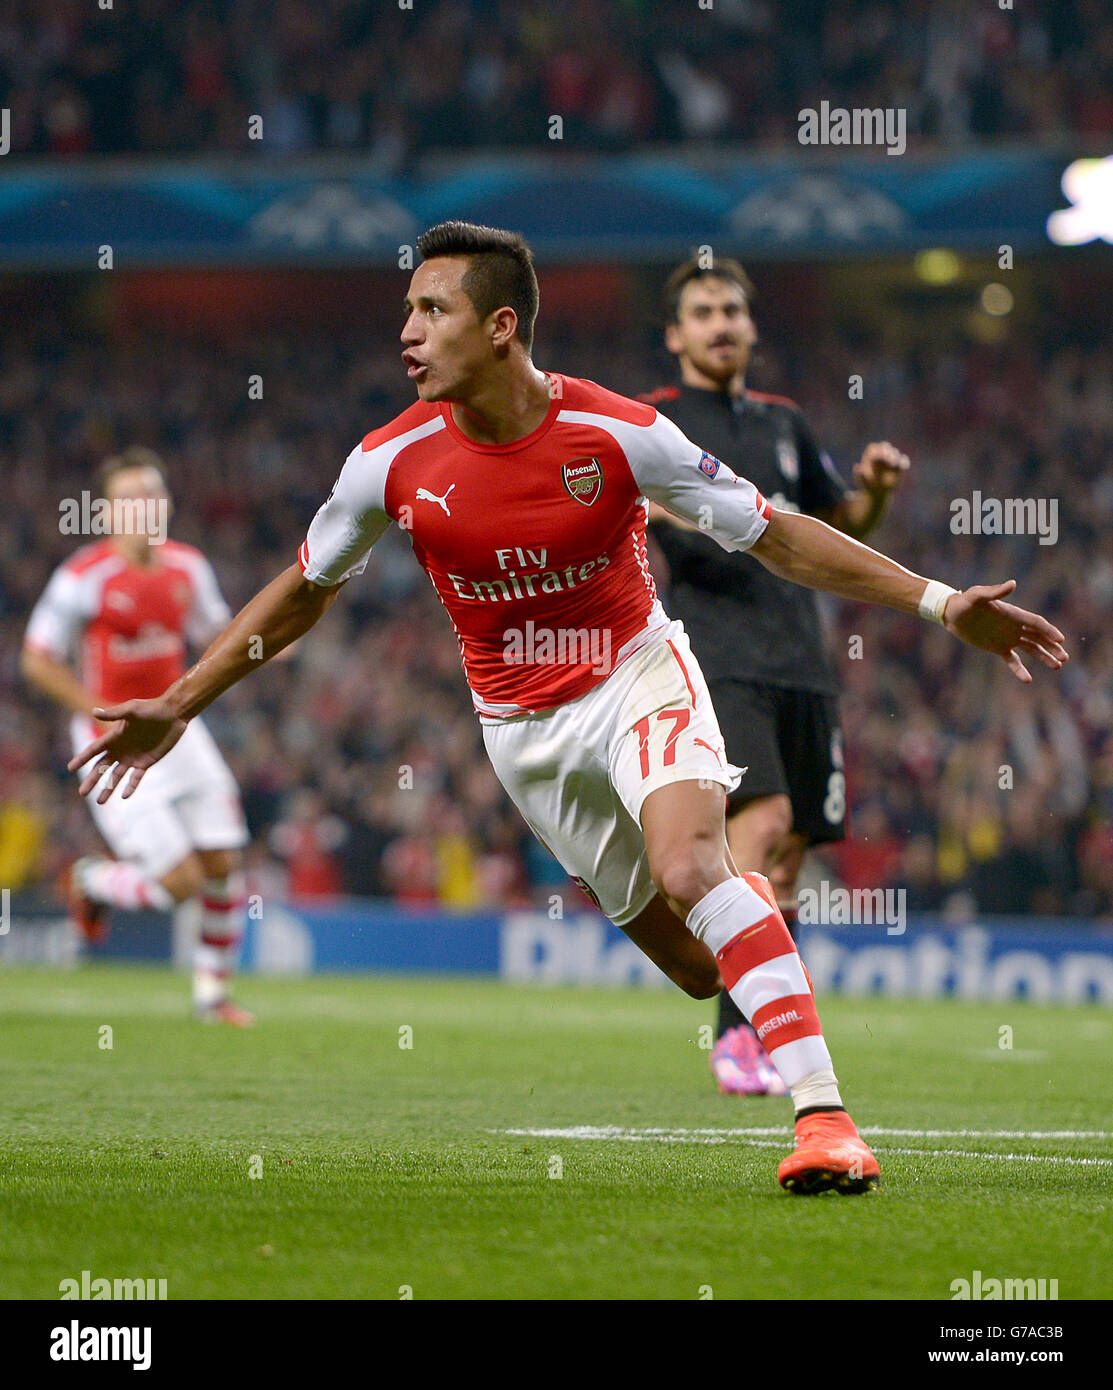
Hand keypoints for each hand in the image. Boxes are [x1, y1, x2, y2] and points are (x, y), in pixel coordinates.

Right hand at [67, 697, 188, 802]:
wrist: (173, 713)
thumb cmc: (151, 708)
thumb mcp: (132, 710)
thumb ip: (114, 714)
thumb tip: (94, 712)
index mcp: (114, 737)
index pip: (94, 750)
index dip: (82, 758)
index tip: (71, 768)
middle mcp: (120, 749)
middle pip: (102, 767)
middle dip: (92, 780)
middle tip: (82, 793)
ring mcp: (132, 757)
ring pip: (116, 776)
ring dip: (108, 788)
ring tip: (100, 802)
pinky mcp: (146, 762)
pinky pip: (136, 778)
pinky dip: (130, 786)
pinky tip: (124, 796)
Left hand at [854, 441, 909, 495]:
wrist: (877, 493)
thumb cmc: (867, 485)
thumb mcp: (862, 481)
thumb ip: (859, 473)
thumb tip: (857, 466)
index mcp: (870, 454)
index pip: (873, 448)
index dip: (876, 451)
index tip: (878, 457)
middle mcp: (881, 453)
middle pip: (885, 446)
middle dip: (887, 452)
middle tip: (888, 460)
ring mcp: (891, 458)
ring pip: (894, 452)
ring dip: (895, 457)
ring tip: (894, 465)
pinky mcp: (899, 464)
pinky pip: (903, 460)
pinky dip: (904, 462)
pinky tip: (904, 467)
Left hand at [943, 581, 1068, 682]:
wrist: (951, 614)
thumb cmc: (963, 602)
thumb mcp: (977, 596)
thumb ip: (995, 592)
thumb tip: (1013, 583)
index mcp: (1013, 614)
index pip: (1036, 623)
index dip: (1049, 631)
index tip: (1061, 641)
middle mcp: (1014, 626)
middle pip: (1039, 637)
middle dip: (1052, 647)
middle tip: (1065, 658)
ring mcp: (1008, 637)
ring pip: (1031, 648)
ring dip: (1044, 657)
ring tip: (1058, 666)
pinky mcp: (998, 647)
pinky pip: (1012, 660)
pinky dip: (1020, 669)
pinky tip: (1028, 680)